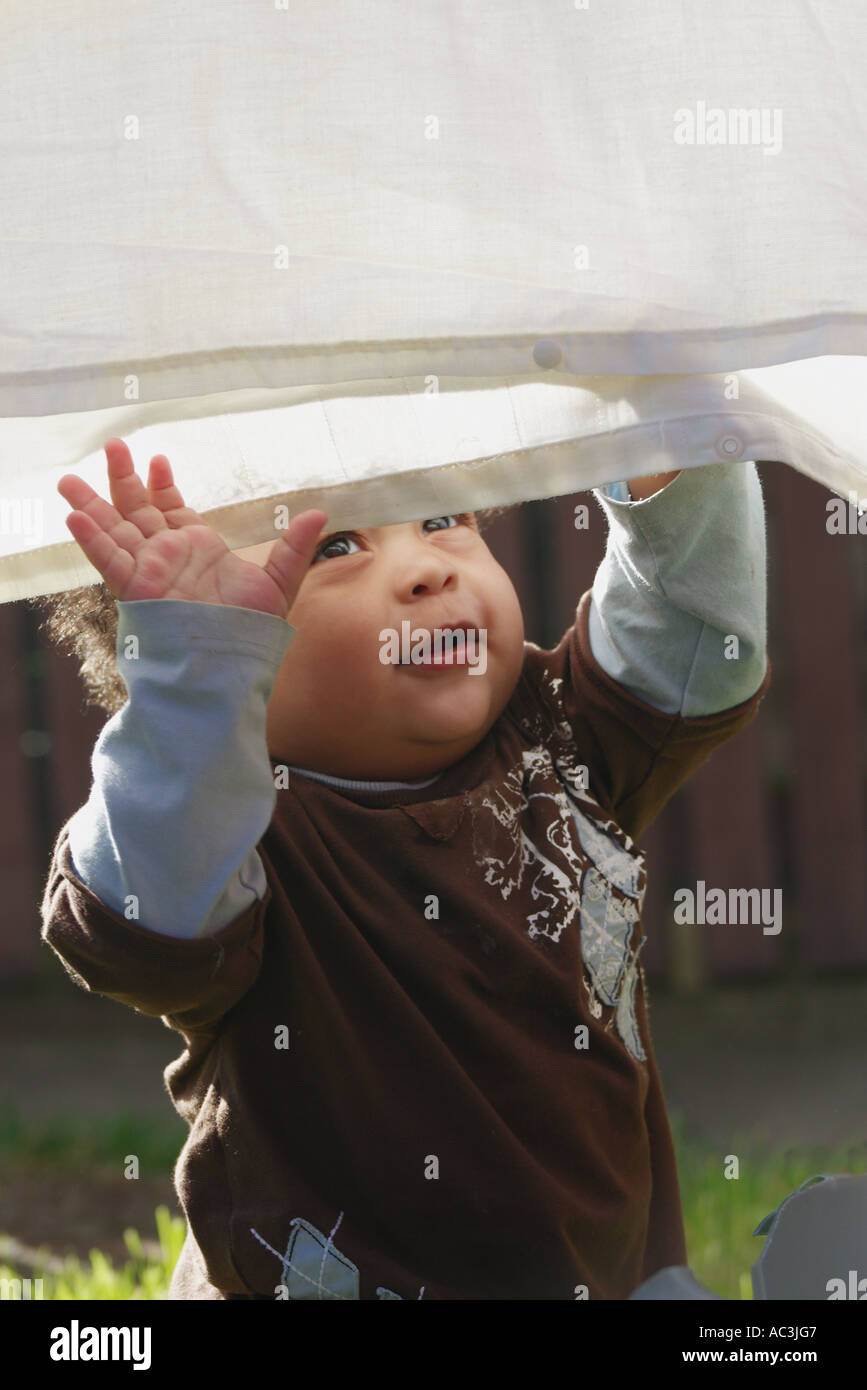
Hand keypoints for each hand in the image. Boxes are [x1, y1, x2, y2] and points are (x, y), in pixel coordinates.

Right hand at [57, 438, 326, 621]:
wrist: (231, 665)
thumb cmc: (252, 631)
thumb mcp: (281, 582)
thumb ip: (294, 548)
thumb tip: (320, 514)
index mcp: (198, 551)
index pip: (173, 510)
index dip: (162, 484)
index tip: (158, 459)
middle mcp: (168, 557)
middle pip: (137, 510)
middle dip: (125, 478)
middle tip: (113, 444)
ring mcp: (148, 572)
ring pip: (114, 529)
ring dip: (93, 502)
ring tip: (68, 477)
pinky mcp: (135, 590)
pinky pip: (107, 561)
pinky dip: (90, 540)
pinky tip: (74, 516)